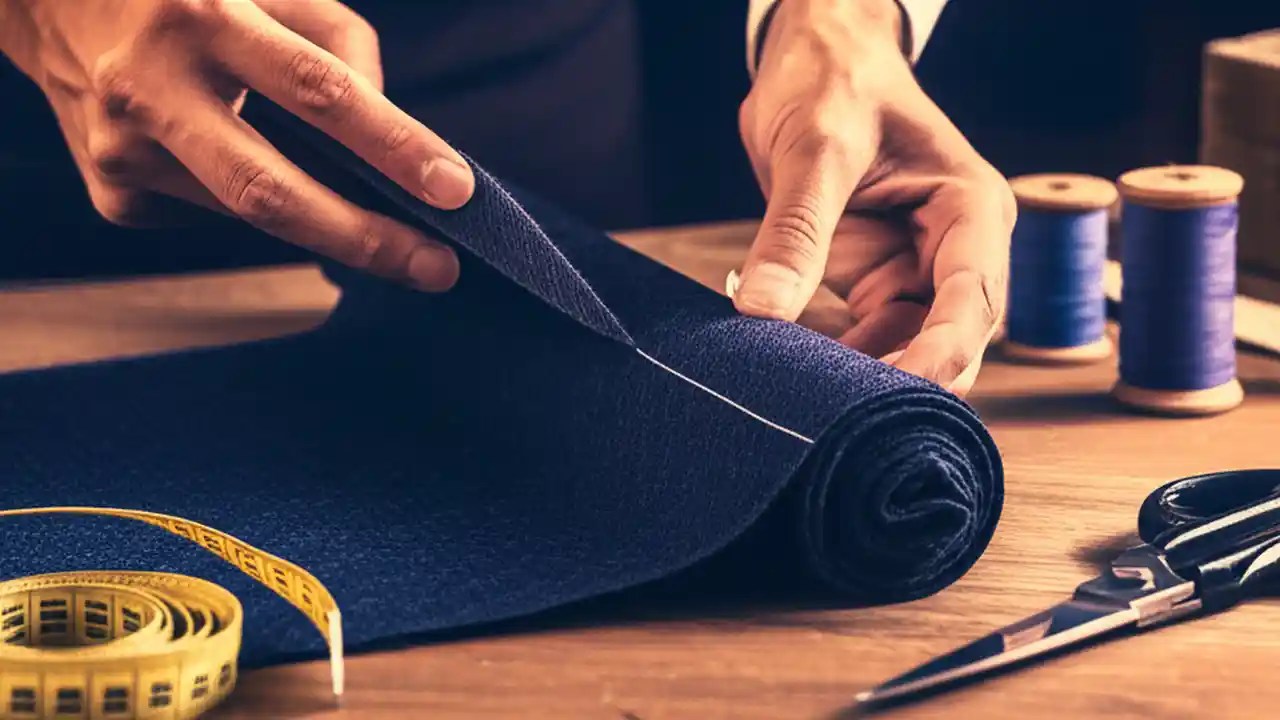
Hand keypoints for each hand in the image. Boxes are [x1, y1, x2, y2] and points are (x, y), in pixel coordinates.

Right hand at [0, 0, 472, 290]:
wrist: (47, 1)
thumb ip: (341, 49)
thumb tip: (388, 140)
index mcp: (204, 13)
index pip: (316, 91)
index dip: (392, 144)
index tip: (456, 189)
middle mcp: (152, 85)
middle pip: (272, 190)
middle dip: (366, 239)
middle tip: (440, 268)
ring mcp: (121, 148)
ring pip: (250, 214)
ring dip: (328, 227)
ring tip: (386, 233)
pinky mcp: (113, 193)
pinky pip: (219, 214)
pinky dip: (256, 201)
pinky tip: (246, 167)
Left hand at [734, 0, 1013, 395]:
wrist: (813, 56)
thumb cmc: (834, 80)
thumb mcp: (814, 149)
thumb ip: (794, 232)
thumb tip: (760, 312)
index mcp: (971, 209)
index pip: (973, 296)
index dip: (944, 351)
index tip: (904, 390)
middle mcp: (952, 248)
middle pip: (945, 337)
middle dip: (903, 376)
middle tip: (843, 412)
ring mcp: (912, 268)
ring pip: (899, 347)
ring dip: (859, 375)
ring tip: (805, 397)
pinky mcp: (871, 280)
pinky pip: (860, 337)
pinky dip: (830, 358)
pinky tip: (794, 373)